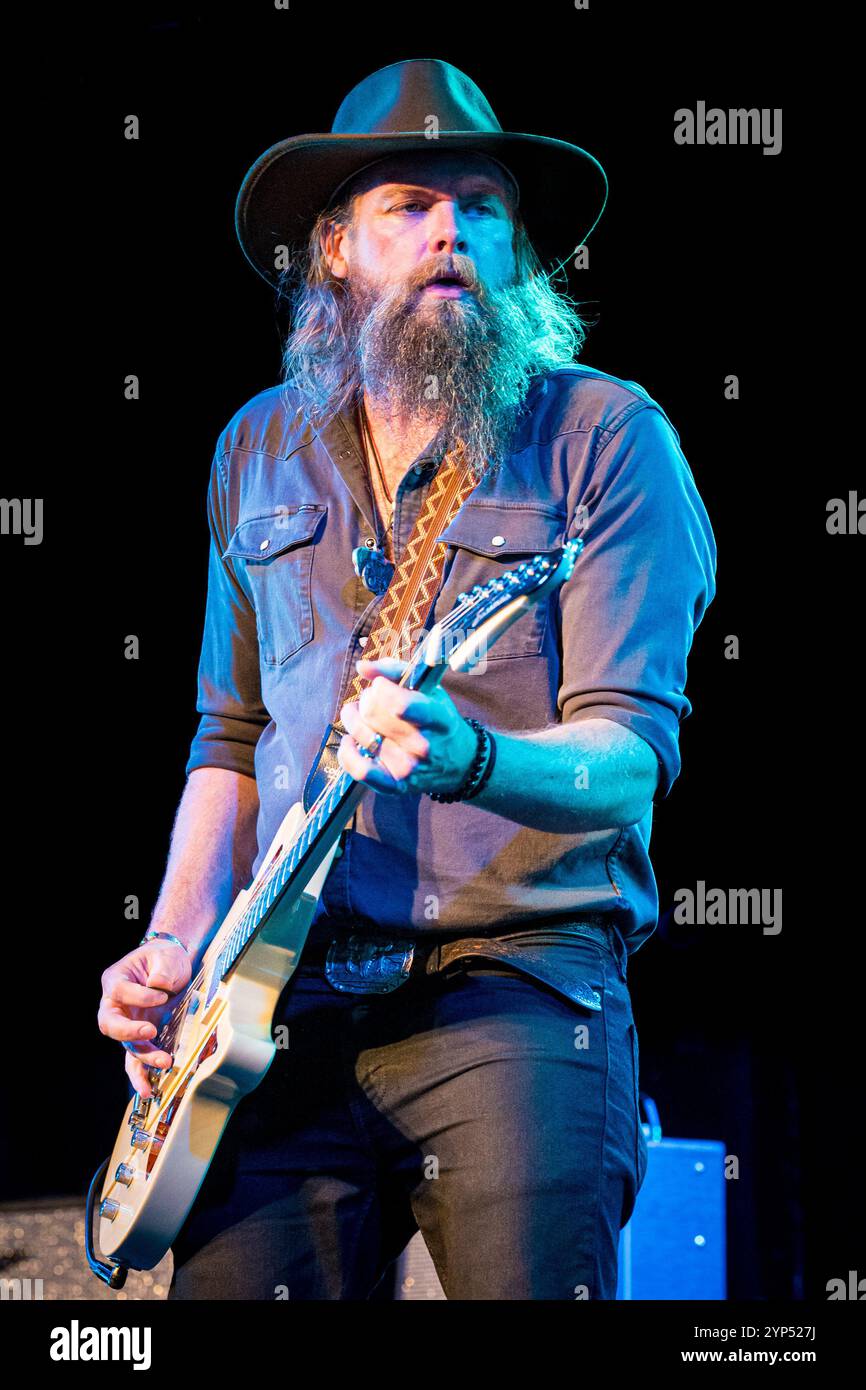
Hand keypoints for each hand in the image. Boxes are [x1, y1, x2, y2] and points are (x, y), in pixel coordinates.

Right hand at [98, 941, 191, 1097]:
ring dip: (143, 1057)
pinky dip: (141, 1074)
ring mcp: (127, 1024)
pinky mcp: (140, 1038)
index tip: (163, 994)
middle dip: (128, 1031)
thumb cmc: (163, 959)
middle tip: (150, 1031)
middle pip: (110, 1024)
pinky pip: (136, 1059)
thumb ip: (162, 968)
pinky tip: (148, 1089)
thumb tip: (158, 986)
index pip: (120, 991)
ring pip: (125, 1046)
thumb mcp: (165, 956)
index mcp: (116, 980)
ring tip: (163, 1063)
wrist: (171, 967)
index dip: (141, 995)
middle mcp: (115, 1006)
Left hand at [338, 656, 477, 796]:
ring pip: (361, 735)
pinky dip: (347, 753)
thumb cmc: (439, 719)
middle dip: (366, 700)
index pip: (400, 704)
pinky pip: (360, 770)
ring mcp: (408, 768)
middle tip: (371, 699)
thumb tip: (362, 667)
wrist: (460, 762)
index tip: (382, 685)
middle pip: (373, 714)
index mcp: (437, 718)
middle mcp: (423, 746)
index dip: (381, 688)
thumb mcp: (429, 689)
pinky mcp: (395, 785)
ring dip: (354, 720)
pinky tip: (349, 741)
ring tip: (360, 715)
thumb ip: (395, 671)